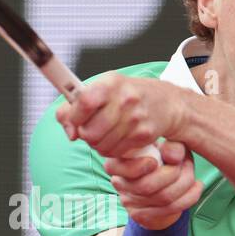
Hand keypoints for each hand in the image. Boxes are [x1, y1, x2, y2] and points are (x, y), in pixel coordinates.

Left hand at [57, 72, 190, 158]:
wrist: (165, 102)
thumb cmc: (127, 95)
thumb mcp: (101, 89)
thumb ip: (75, 106)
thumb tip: (69, 131)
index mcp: (111, 83)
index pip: (84, 102)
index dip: (73, 116)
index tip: (74, 118)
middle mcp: (125, 100)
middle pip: (89, 132)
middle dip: (85, 134)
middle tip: (91, 127)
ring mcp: (135, 119)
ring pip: (99, 145)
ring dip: (97, 143)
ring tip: (104, 132)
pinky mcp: (143, 136)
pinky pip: (114, 152)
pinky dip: (110, 149)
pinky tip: (115, 138)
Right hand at [104, 139, 202, 229]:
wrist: (162, 183)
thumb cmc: (163, 156)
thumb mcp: (166, 146)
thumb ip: (170, 146)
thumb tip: (175, 156)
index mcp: (117, 160)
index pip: (116, 168)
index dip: (139, 166)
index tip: (156, 161)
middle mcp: (119, 182)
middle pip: (146, 186)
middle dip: (174, 173)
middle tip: (186, 163)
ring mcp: (129, 202)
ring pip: (163, 198)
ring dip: (185, 184)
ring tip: (192, 172)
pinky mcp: (141, 216)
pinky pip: (171, 209)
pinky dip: (190, 197)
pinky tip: (197, 186)